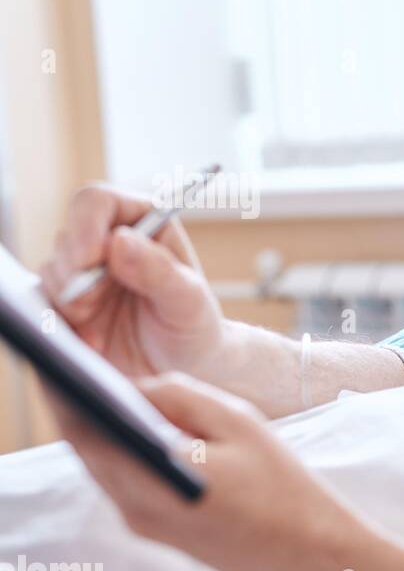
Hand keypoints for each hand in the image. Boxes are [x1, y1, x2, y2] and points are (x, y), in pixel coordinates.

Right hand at [40, 185, 228, 380]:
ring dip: (70, 303)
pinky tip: (92, 344)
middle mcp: (106, 240)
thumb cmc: (194, 325)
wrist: (182, 369)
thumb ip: (159, 270)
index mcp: (142, 221)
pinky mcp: (66, 303)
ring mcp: (83, 272)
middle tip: (94, 304)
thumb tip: (118, 239)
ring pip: (51, 272)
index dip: (85, 226)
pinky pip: (43, 306)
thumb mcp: (189, 301)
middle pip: (66, 238)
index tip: (89, 261)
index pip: (97, 201)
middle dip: (75, 273)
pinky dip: (63, 326)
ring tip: (103, 330)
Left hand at [42, 372, 363, 570]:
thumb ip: (180, 396)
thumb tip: (135, 385)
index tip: (58, 355)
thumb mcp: (239, 422)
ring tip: (103, 387)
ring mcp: (143, 525)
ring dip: (101, 429)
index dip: (66, 389)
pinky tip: (136, 425)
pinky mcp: (156, 532)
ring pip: (104, 465)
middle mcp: (134, 508)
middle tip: (76, 363)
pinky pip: (123, 481)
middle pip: (87, 447)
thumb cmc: (283, 486)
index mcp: (151, 479)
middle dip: (80, 405)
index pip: (84, 427)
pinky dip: (121, 450)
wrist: (309, 554)